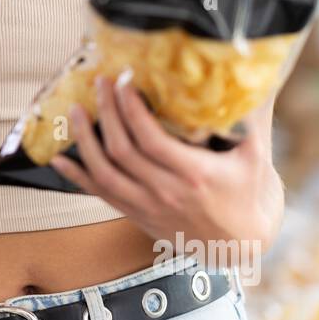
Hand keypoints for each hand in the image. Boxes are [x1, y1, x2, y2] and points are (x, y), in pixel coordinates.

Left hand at [47, 72, 282, 259]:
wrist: (245, 248)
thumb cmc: (253, 197)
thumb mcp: (259, 155)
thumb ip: (254, 114)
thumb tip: (259, 72)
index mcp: (196, 176)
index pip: (150, 139)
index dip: (131, 108)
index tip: (124, 81)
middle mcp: (167, 194)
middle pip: (122, 151)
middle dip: (106, 112)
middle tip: (99, 83)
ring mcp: (149, 208)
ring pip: (104, 174)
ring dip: (85, 141)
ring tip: (76, 111)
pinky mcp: (138, 216)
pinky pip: (101, 196)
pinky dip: (77, 178)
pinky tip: (59, 160)